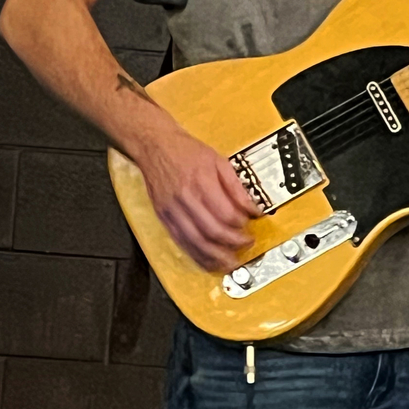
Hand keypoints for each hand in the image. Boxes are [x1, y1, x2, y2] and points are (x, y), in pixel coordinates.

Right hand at [136, 128, 262, 271]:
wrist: (156, 146)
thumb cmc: (187, 152)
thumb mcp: (219, 161)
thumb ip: (236, 186)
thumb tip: (253, 208)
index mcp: (202, 182)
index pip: (226, 213)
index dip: (242, 224)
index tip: (252, 224)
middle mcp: (185, 198)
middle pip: (212, 231)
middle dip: (233, 243)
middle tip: (247, 244)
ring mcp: (172, 210)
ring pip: (196, 242)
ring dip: (216, 257)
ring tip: (231, 262)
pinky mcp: (164, 218)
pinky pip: (181, 243)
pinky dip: (197, 256)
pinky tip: (209, 261)